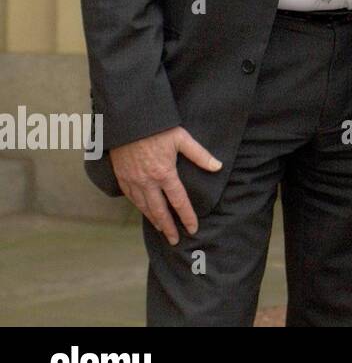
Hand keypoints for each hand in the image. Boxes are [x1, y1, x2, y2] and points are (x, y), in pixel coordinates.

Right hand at [109, 126, 222, 245]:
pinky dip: (140, 209)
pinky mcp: (122, 178)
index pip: (178, 201)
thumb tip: (218, 166)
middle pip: (159, 211)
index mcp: (164, 173)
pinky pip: (131, 199)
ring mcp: (133, 181)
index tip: (193, 228)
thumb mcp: (182, 138)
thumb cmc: (158, 128)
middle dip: (169, 228)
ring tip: (163, 230)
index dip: (187, 216)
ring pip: (144, 207)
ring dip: (154, 221)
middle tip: (176, 240)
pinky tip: (145, 212)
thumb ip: (200, 155)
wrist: (128, 122)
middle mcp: (147, 182)